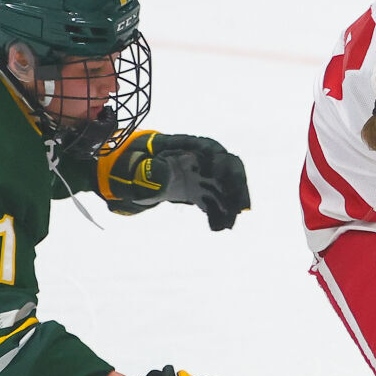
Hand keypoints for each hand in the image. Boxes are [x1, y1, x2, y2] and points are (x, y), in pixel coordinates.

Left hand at [100, 130, 250, 229]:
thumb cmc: (136, 164)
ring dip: (231, 205)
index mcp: (187, 147)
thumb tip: (162, 176)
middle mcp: (201, 160)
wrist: (135, 174)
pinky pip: (216, 202)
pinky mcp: (202, 192)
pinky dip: (219, 215)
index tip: (217, 177)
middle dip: (237, 186)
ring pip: (227, 188)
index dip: (220, 163)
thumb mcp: (138, 166)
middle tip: (240, 207)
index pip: (211, 149)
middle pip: (229, 168)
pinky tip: (216, 228)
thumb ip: (150, 171)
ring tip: (228, 225)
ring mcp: (203, 177)